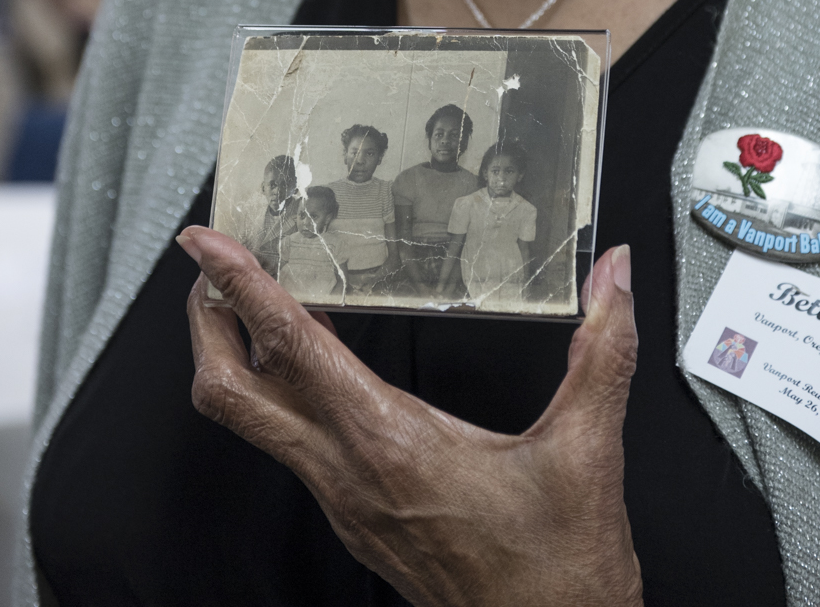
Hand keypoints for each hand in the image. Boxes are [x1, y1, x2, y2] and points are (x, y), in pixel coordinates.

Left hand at [181, 228, 641, 606]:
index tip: (209, 245)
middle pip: (230, 396)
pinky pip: (297, 445)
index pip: (291, 349)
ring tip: (254, 302)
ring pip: (257, 425)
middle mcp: (350, 476)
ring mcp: (347, 504)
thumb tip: (613, 277)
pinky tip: (319, 366)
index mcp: (391, 445)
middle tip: (209, 267)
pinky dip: (287, 392)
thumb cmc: (557, 579)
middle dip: (206, 322)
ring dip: (241, 358)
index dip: (242, 287)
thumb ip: (602, 352)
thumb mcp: (588, 452)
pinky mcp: (360, 522)